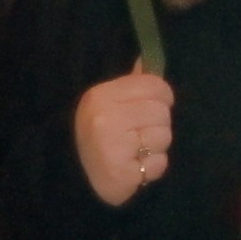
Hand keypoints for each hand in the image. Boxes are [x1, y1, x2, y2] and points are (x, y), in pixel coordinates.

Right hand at [73, 65, 176, 206]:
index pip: (155, 85)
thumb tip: (144, 59)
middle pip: (162, 112)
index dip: (161, 98)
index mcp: (101, 95)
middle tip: (138, 135)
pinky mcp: (121, 172)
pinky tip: (135, 167)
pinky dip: (152, 168)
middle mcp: (104, 117)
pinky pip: (159, 163)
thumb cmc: (99, 138)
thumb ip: (131, 85)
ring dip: (155, 148)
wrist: (77, 180)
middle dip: (157, 125)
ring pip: (163, 137)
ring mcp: (111, 145)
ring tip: (135, 151)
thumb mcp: (108, 105)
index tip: (150, 108)